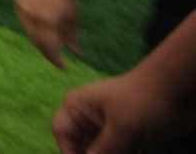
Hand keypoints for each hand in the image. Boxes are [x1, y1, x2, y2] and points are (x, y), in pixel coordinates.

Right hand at [17, 0, 79, 67]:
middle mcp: (34, 16)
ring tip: (52, 45)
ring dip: (41, 41)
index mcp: (49, 19)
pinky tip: (43, 25)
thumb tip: (78, 54)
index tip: (64, 67)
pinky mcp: (18, 4)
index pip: (50, 47)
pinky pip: (26, 22)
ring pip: (30, 33)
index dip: (56, 59)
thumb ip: (72, 36)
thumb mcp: (72, 16)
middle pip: (38, 43)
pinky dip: (34, 27)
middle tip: (57, 60)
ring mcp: (23, 9)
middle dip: (48, 53)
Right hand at [54, 69, 183, 153]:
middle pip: (80, 145)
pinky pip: (115, 152)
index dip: (70, 152)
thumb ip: (103, 150)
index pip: (62, 134)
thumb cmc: (142, 101)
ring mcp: (106, 127)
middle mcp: (87, 118)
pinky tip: (135, 151)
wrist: (175, 90)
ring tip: (128, 150)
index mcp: (77, 107)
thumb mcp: (122, 128)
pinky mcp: (123, 136)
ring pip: (98, 150)